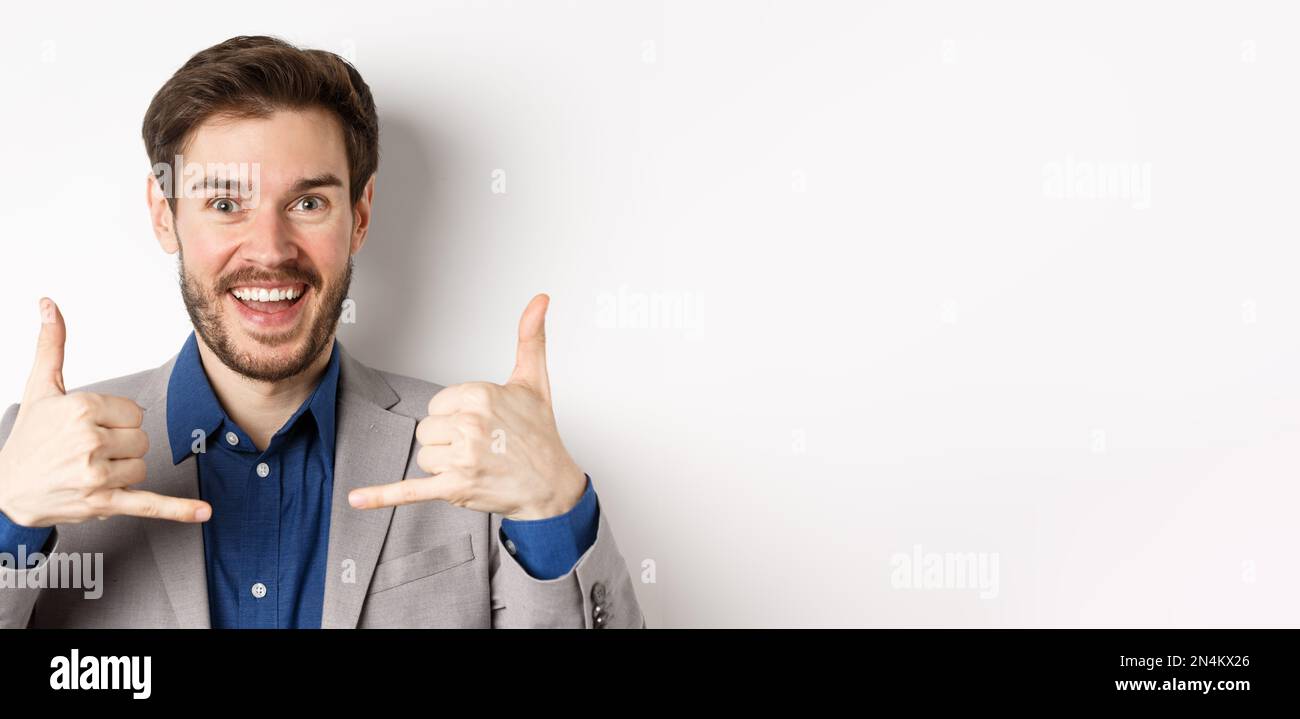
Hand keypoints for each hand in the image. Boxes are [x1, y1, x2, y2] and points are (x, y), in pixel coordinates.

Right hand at [0, 299, 212, 527]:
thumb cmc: (29, 438)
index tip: (89, 429)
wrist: (3, 488)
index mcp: (82, 408)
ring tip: (88, 472)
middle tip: (87, 452)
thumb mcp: (41, 388)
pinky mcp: (101, 504)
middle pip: (142, 440)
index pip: (134, 413)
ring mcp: (96, 474)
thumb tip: (49, 303)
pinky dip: (176, 510)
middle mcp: (90, 440)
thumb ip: (52, 345)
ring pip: (141, 467)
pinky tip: (204, 513)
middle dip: (121, 447)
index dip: (116, 422)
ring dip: (122, 472)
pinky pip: (148, 504)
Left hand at [349, 293, 586, 519]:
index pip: (437, 404)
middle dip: (449, 442)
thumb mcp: (534, 381)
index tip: (484, 425)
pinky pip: (410, 489)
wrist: (552, 485)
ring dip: (444, 466)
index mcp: (481, 395)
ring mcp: (463, 458)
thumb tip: (540, 299)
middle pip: (427, 430)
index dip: (456, 416)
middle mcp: (470, 425)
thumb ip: (530, 337)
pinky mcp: (456, 488)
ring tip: (478, 466)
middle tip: (483, 448)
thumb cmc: (540, 435)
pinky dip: (382, 495)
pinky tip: (356, 498)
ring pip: (423, 456)